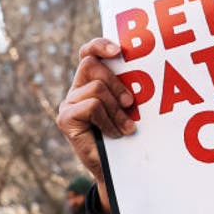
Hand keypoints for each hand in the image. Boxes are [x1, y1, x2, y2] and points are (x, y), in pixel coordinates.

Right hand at [55, 38, 136, 213]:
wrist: (116, 168)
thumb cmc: (126, 134)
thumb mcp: (129, 106)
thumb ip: (129, 87)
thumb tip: (148, 67)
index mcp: (91, 81)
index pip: (88, 52)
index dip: (99, 45)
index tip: (119, 50)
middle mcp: (76, 88)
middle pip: (92, 66)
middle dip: (117, 83)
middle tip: (131, 104)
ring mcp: (68, 103)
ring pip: (96, 89)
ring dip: (117, 109)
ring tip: (126, 126)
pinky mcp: (65, 119)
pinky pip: (92, 107)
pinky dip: (108, 120)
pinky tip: (114, 134)